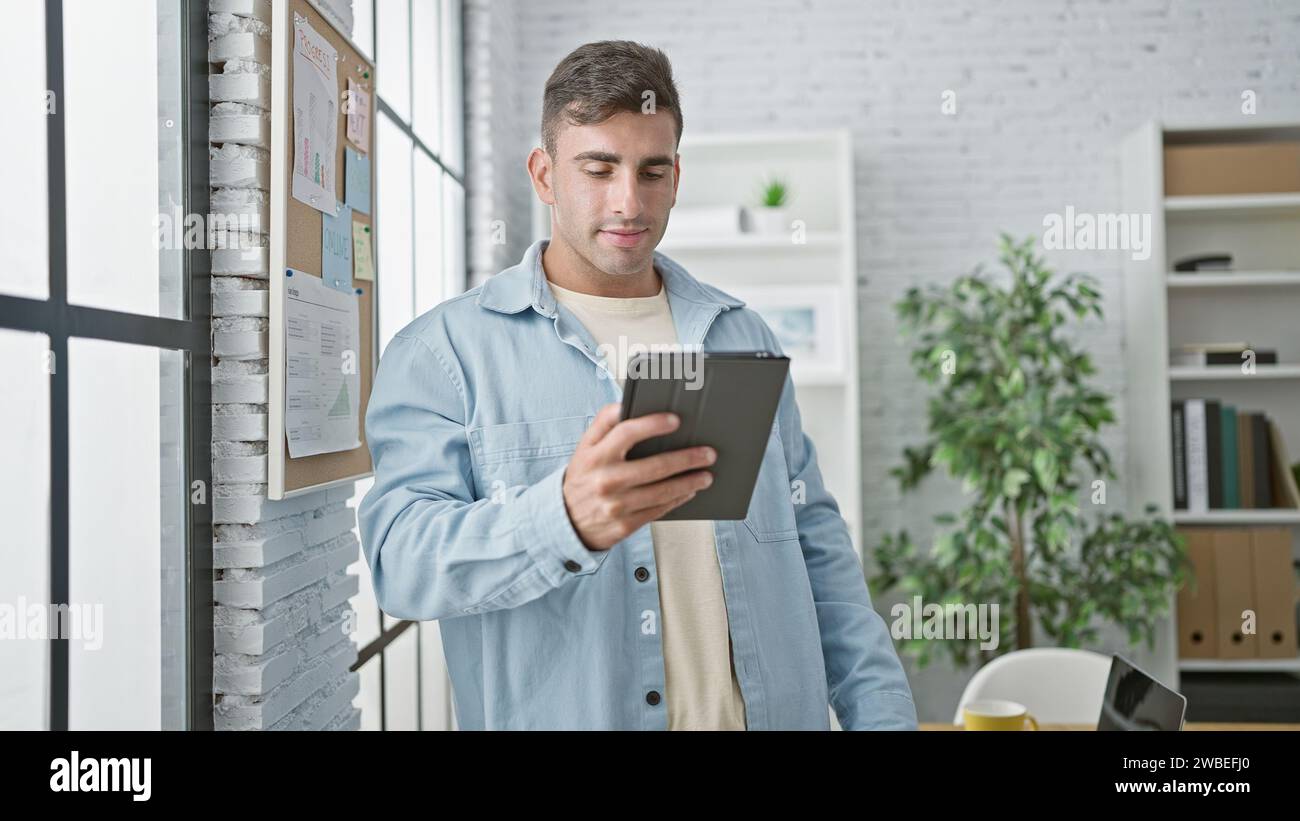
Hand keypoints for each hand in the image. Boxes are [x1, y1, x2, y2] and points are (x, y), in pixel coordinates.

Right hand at [561, 403, 715, 549]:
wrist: (566, 520)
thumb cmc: (584, 477)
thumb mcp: (585, 448)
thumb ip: (603, 423)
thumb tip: (625, 403)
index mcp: (596, 456)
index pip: (626, 432)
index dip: (653, 424)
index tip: (675, 420)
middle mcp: (606, 480)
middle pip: (654, 466)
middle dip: (687, 458)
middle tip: (708, 453)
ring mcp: (616, 505)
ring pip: (662, 492)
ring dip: (689, 482)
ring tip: (706, 474)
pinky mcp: (625, 525)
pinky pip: (659, 510)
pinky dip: (678, 500)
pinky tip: (690, 491)